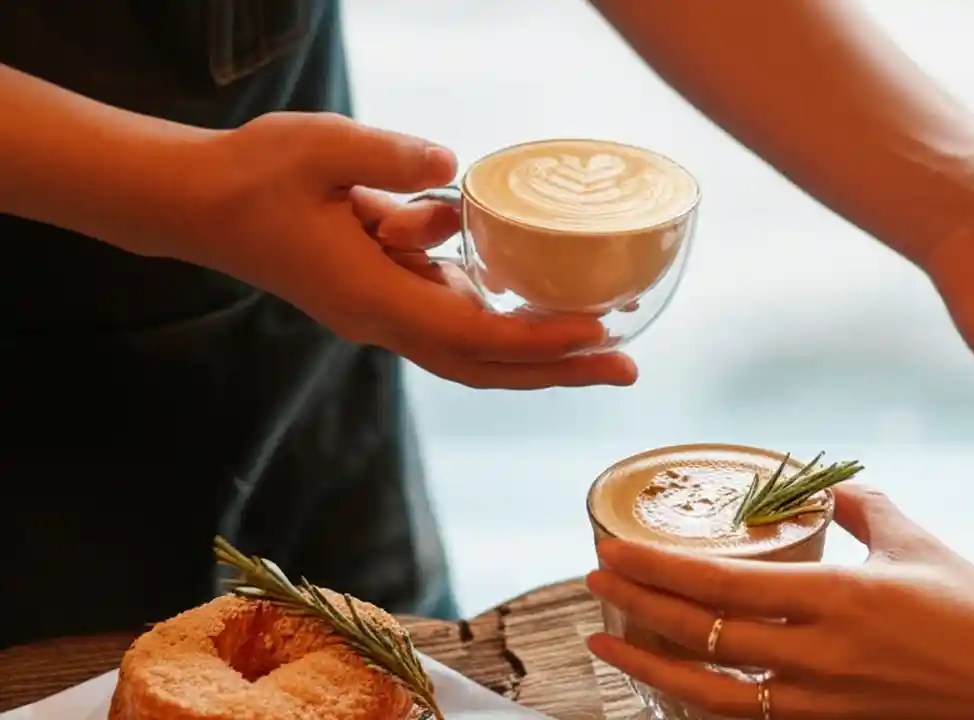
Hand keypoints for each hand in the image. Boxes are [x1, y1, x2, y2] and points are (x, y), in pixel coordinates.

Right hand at [171, 112, 635, 388]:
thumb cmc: (255, 176)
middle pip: (489, 365)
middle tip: (629, 366)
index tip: (599, 330)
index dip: (542, 338)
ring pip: (477, 352)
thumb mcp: (319, 147)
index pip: (477, 333)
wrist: (202, 204)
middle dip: (561, 370)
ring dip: (541, 354)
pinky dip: (506, 321)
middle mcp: (386, 321)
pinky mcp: (384, 298)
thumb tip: (453, 169)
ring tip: (607, 343)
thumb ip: (388, 159)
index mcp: (375, 298)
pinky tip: (541, 298)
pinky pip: (457, 321)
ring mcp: (385, 315)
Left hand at [585, 484, 973, 718]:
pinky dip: (703, 703)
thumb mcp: (921, 546)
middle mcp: (818, 656)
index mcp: (837, 600)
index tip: (614, 548)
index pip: (722, 584)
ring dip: (652, 668)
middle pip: (703, 635)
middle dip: (638, 607)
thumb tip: (835, 487)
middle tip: (592, 579)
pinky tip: (676, 687)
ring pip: (712, 692)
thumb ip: (868, 510)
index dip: (658, 568)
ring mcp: (822, 702)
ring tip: (607, 645)